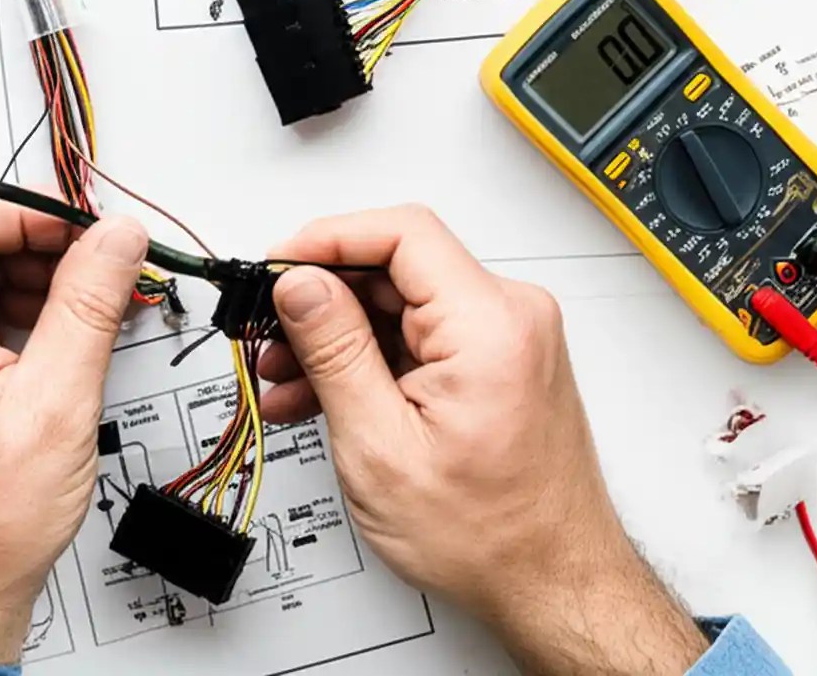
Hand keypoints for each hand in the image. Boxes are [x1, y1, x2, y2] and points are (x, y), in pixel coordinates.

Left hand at [0, 190, 147, 664]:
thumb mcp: (57, 400)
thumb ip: (89, 304)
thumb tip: (115, 239)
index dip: (40, 214)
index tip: (94, 230)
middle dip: (48, 249)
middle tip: (108, 267)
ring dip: (40, 283)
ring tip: (99, 307)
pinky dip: (23, 316)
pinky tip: (67, 336)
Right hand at [260, 206, 708, 674]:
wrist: (550, 584)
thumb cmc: (491, 536)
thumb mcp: (380, 445)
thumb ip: (334, 351)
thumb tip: (298, 284)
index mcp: (491, 326)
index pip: (401, 233)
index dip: (326, 240)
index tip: (277, 266)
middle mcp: (510, 318)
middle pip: (395, 268)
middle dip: (320, 300)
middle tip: (267, 332)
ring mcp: (507, 340)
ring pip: (399, 307)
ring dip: (336, 337)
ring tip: (285, 378)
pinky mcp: (496, 363)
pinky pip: (419, 339)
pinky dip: (369, 361)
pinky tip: (322, 393)